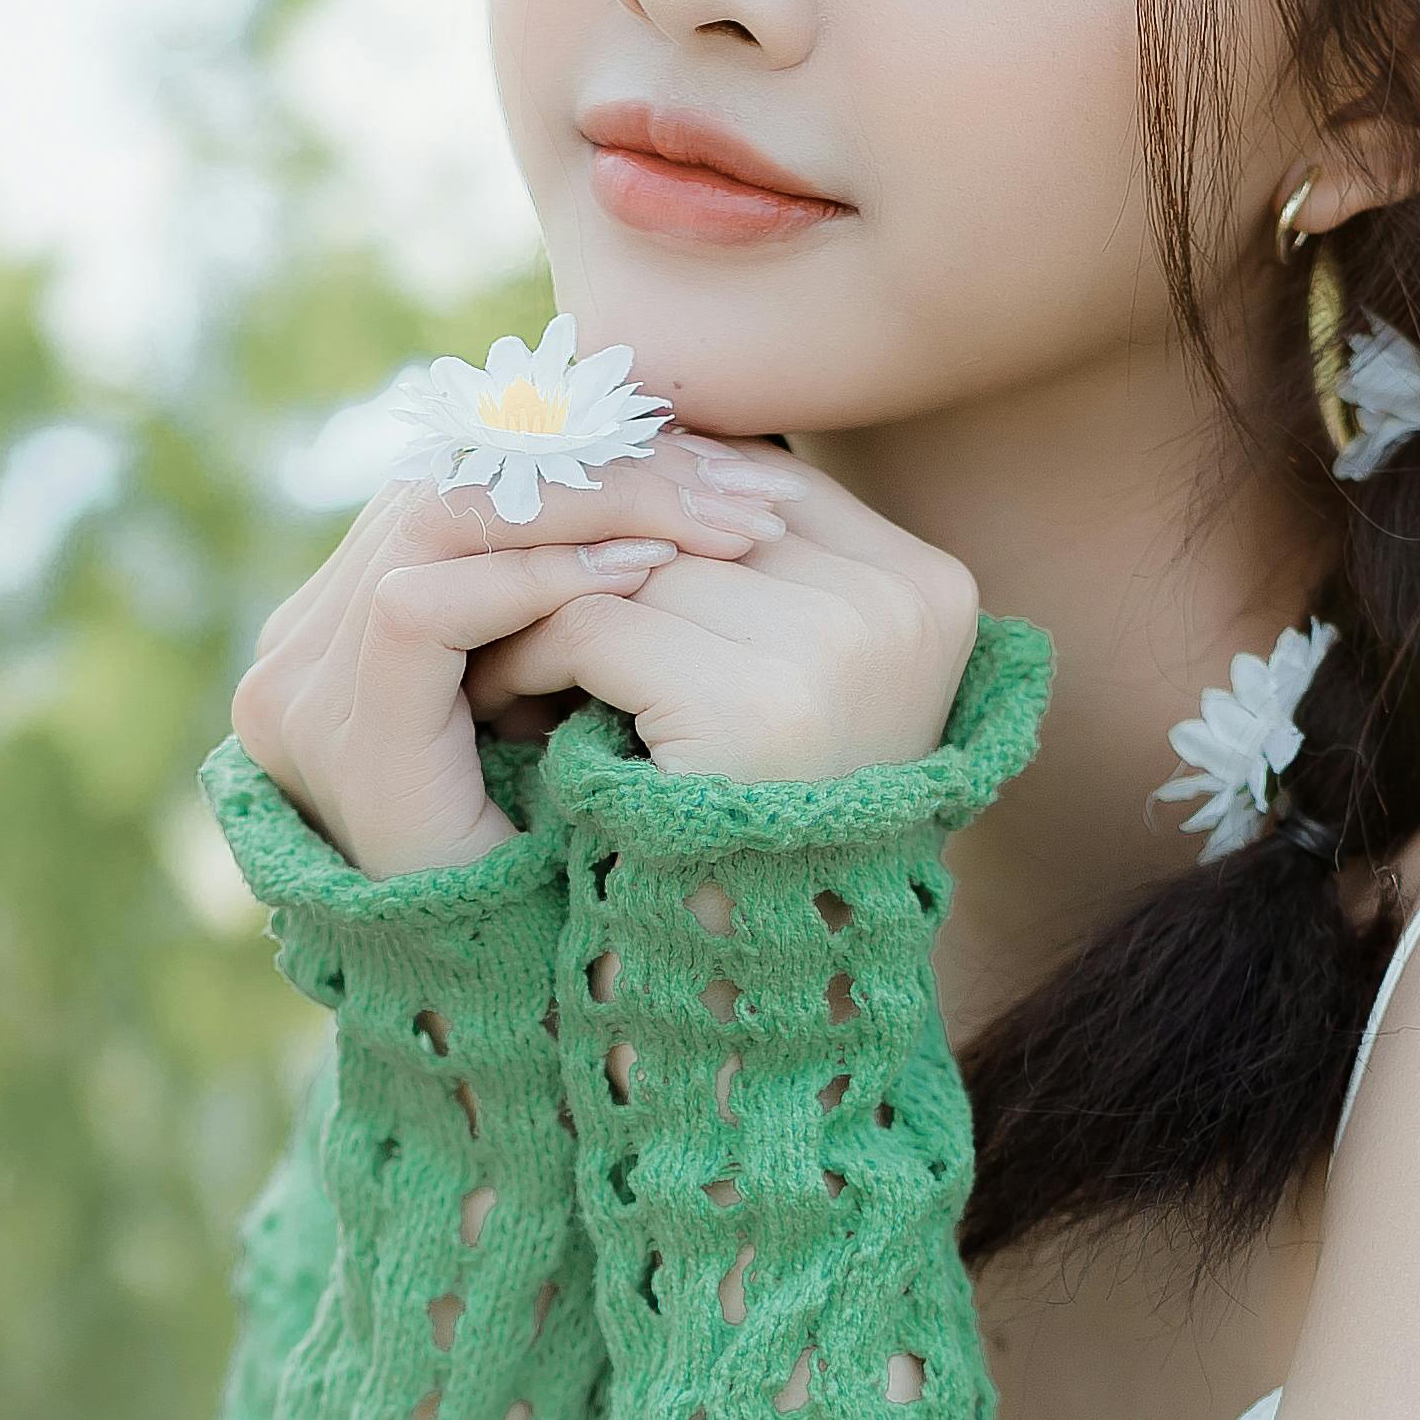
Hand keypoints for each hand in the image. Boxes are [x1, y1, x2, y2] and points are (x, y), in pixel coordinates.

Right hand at [230, 449, 790, 879]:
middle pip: (458, 477)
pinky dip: (538, 581)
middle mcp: (305, 635)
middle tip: (745, 488)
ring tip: (714, 525)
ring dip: (594, 508)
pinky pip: (425, 609)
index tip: (732, 471)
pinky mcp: (334, 727)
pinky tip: (642, 581)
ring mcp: (303, 680)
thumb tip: (694, 473)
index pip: (474, 478)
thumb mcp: (579, 699)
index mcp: (349, 616)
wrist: (503, 1010)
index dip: (602, 457)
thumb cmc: (567, 861)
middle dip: (615, 471)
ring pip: (443, 516)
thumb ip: (583, 599)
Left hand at [465, 442, 979, 791]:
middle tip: (497, 567)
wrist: (756, 990)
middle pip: (699, 515)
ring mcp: (835, 651)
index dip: (658, 503)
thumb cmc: (762, 831)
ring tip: (486, 633)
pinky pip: (597, 625)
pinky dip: (534, 657)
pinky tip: (503, 697)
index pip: (767, 484)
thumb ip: (758, 573)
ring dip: (548, 596)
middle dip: (598, 546)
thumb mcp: (792, 683)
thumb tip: (652, 429)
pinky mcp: (751, 705)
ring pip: (637, 562)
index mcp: (933, 591)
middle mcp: (900, 608)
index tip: (572, 531)